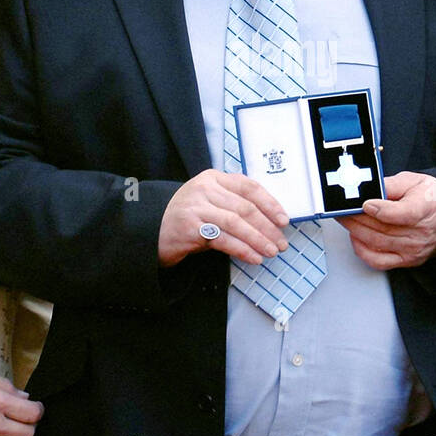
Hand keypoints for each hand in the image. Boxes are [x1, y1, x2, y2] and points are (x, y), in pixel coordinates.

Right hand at [157, 169, 289, 266]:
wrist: (151, 229)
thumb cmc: (187, 217)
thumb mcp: (209, 201)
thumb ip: (233, 203)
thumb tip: (269, 221)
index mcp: (214, 178)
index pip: (249, 187)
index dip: (270, 204)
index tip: (284, 220)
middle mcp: (205, 189)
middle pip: (245, 207)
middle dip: (267, 227)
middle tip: (281, 242)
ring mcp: (196, 207)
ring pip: (236, 223)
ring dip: (258, 240)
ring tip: (271, 251)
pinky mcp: (190, 228)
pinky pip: (224, 239)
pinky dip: (242, 249)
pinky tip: (254, 257)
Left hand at [337, 171, 435, 269]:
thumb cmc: (428, 199)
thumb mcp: (414, 181)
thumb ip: (391, 184)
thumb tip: (369, 188)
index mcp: (426, 208)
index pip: (404, 214)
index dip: (382, 209)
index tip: (366, 203)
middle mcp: (421, 232)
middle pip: (383, 228)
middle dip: (357, 217)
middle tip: (342, 208)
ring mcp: (412, 249)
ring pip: (376, 242)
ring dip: (355, 230)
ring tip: (345, 218)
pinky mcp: (405, 260)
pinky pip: (378, 261)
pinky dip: (362, 250)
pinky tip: (355, 237)